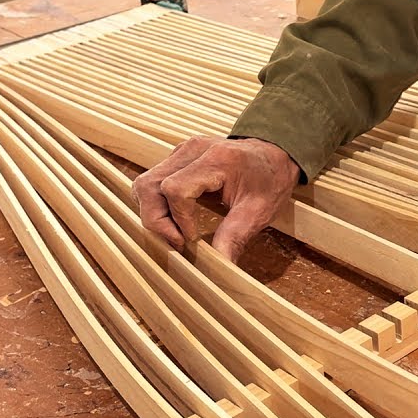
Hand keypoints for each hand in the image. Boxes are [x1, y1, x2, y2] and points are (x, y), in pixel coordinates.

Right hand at [131, 136, 299, 260]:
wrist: (273, 154)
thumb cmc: (269, 180)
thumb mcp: (258, 211)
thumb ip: (235, 237)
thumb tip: (221, 266)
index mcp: (216, 159)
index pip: (175, 189)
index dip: (178, 220)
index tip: (192, 239)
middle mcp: (192, 150)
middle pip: (149, 185)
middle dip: (156, 221)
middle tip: (178, 242)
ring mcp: (181, 152)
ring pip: (145, 184)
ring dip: (153, 214)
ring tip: (175, 233)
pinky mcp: (177, 159)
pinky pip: (152, 182)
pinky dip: (156, 205)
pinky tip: (174, 221)